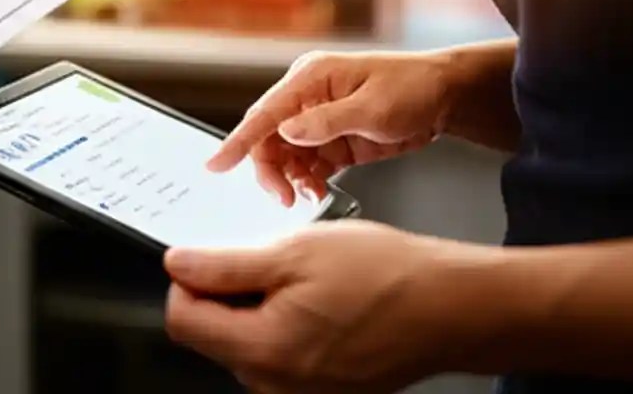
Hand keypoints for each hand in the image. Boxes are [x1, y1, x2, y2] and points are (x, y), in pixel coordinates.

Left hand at [164, 221, 492, 393]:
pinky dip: (288, 323)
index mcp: (263, 350)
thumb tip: (178, 265)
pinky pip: (281, 354)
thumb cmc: (387, 277)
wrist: (455, 308)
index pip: (182, 320)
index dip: (188, 280)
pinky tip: (323, 302)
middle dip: (228, 293)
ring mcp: (300, 392)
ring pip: (247, 342)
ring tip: (307, 281)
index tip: (210, 257)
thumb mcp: (295, 252)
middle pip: (213, 334)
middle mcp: (276, 384)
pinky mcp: (322, 389)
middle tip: (273, 261)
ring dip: (261, 306)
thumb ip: (225, 265)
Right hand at [210, 51, 454, 205]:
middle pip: (269, 140)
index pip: (264, 113)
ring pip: (285, 157)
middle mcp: (307, 99)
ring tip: (309, 196)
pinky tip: (318, 192)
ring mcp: (318, 121)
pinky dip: (308, 182)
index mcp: (310, 78)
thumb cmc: (414, 88)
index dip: (238, 141)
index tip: (216, 165)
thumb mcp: (373, 107)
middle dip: (271, 171)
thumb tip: (287, 132)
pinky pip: (307, 166)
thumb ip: (327, 122)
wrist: (446, 97)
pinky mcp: (332, 141)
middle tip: (285, 198)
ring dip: (290, 180)